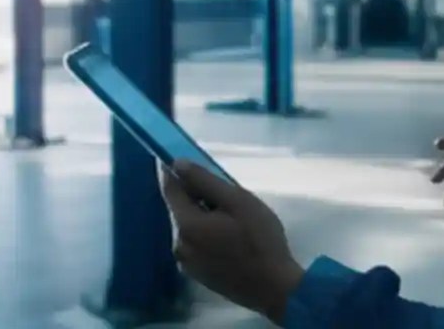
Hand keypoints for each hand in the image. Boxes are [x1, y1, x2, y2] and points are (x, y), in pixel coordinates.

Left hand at [158, 161, 305, 324]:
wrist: (273, 288)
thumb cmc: (260, 239)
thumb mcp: (238, 201)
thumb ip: (206, 181)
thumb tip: (177, 163)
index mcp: (187, 225)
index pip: (170, 189)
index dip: (172, 170)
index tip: (177, 156)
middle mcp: (179, 244)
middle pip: (180, 209)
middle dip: (195, 195)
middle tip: (224, 190)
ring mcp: (187, 263)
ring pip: (189, 227)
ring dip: (202, 215)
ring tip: (232, 216)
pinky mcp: (197, 275)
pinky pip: (195, 244)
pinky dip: (206, 233)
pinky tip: (229, 236)